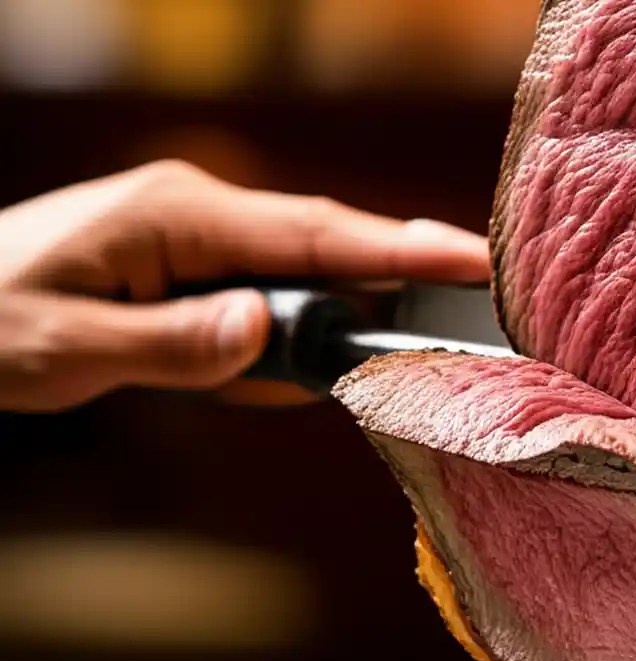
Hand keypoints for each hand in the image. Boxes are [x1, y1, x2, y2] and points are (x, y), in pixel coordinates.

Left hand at [0, 160, 490, 412]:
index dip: (399, 248)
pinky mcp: (193, 269)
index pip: (311, 233)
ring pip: (299, 280)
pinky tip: (274, 376)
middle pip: (323, 248)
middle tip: (476, 301)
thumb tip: (261, 327)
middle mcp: (201, 214)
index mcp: (178, 216)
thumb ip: (169, 342)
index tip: (474, 259)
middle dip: (395, 277)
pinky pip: (263, 303)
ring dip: (330, 327)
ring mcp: (199, 239)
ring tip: (373, 356)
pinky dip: (281, 346)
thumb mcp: (64, 346)